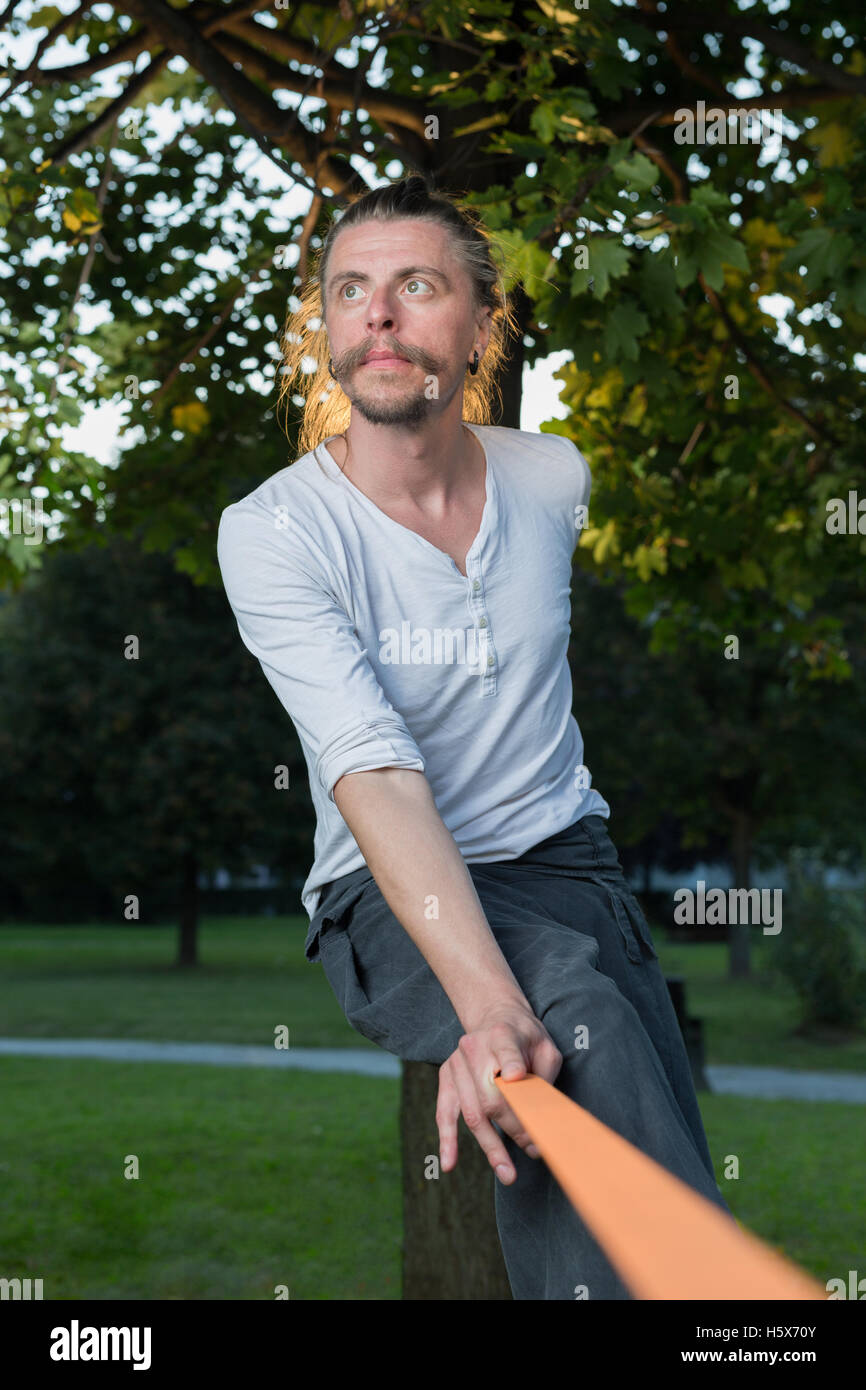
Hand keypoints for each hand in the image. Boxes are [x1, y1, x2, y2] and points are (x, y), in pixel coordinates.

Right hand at [436, 998, 562, 1184]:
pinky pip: (444, 1112)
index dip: (511, 1063)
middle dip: (513, 1128)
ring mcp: (456, 1064)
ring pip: (472, 1112)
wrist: (494, 1018)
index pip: (506, 1050)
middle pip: (491, 1096)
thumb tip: (542, 1115)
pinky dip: (447, 1139)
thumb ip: (543, 1074)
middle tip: (533, 1150)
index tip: (518, 1076)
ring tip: (506, 1172)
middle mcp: (474, 1047)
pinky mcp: (446, 1077)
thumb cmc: (525, 1038)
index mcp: (502, 1033)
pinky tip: (449, 1163)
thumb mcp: (544, 1046)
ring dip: (490, 1145)